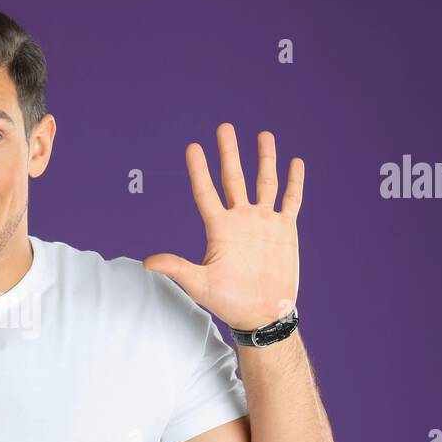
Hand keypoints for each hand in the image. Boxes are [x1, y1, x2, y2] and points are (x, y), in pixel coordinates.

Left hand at [143, 123, 301, 330]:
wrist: (263, 313)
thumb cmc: (229, 302)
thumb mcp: (200, 284)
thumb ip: (177, 268)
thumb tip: (146, 263)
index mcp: (219, 228)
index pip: (206, 192)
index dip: (199, 170)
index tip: (193, 148)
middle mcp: (241, 219)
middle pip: (234, 178)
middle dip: (229, 153)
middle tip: (224, 127)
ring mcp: (264, 222)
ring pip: (265, 182)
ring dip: (264, 159)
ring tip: (263, 135)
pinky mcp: (285, 230)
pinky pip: (291, 200)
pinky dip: (294, 182)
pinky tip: (295, 161)